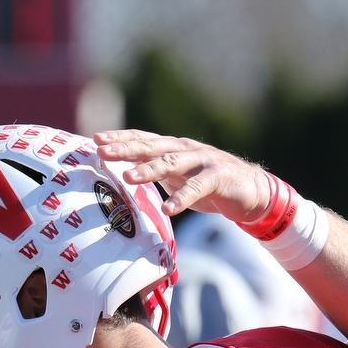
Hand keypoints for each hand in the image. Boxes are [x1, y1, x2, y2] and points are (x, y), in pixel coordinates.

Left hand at [94, 129, 272, 223]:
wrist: (251, 190)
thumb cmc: (208, 185)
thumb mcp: (177, 177)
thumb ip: (155, 172)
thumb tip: (122, 175)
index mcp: (173, 148)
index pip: (142, 139)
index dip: (120, 139)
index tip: (96, 140)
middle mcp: (185, 149)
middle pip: (152, 146)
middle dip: (126, 149)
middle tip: (103, 151)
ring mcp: (202, 161)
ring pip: (171, 163)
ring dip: (149, 170)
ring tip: (129, 178)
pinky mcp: (218, 178)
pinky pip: (197, 188)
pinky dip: (182, 198)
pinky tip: (169, 209)